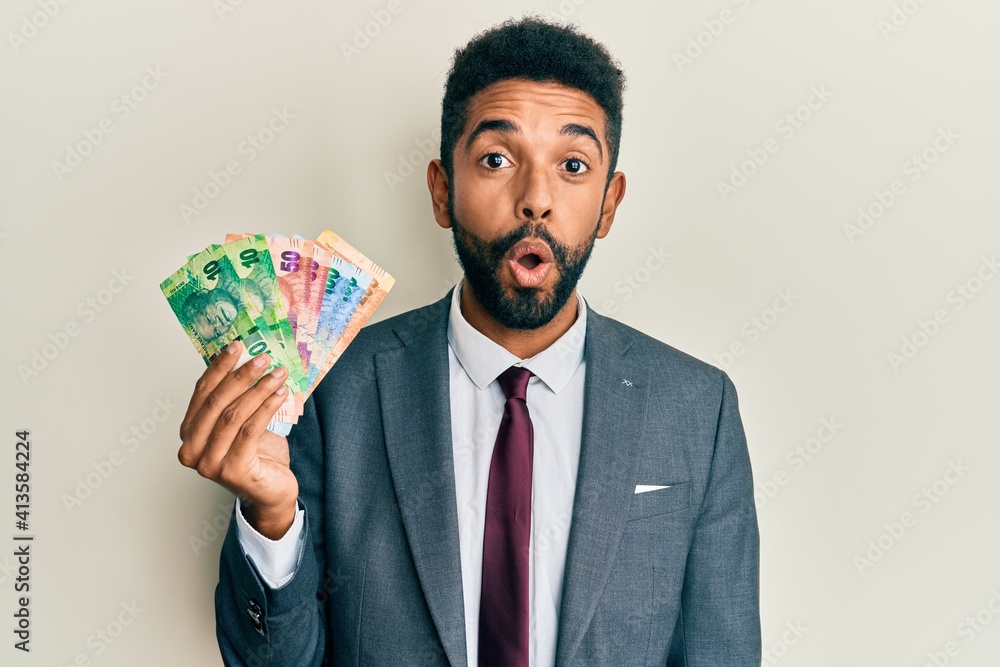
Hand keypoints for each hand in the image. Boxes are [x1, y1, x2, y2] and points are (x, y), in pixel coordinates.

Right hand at [177, 340, 298, 538]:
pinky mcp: (232, 470)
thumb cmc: (256, 456)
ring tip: (278, 374)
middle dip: (241, 376)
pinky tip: (281, 394)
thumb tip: (248, 358)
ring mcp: (209, 463)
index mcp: (189, 433)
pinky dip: (267, 408)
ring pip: (233, 415)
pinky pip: (250, 430)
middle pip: (216, 402)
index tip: (236, 346)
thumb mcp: (241, 423)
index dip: (218, 367)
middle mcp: (192, 450)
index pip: (201, 392)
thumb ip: (235, 398)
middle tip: (262, 358)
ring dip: (258, 390)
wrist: (270, 492)